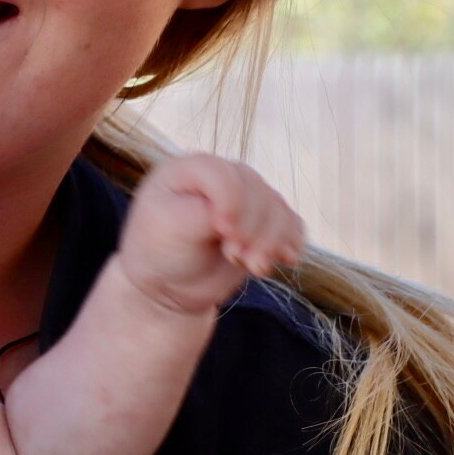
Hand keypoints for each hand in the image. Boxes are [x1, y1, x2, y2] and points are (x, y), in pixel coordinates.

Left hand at [114, 153, 305, 315]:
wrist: (170, 285)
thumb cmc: (159, 251)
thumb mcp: (170, 228)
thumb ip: (203, 213)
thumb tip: (238, 215)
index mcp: (190, 169)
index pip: (223, 173)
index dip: (231, 202)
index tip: (223, 232)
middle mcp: (223, 177)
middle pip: (257, 191)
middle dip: (252, 229)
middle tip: (233, 256)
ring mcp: (247, 198)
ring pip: (279, 209)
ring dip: (270, 243)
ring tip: (249, 264)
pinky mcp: (266, 222)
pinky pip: (294, 225)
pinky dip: (289, 245)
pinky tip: (275, 261)